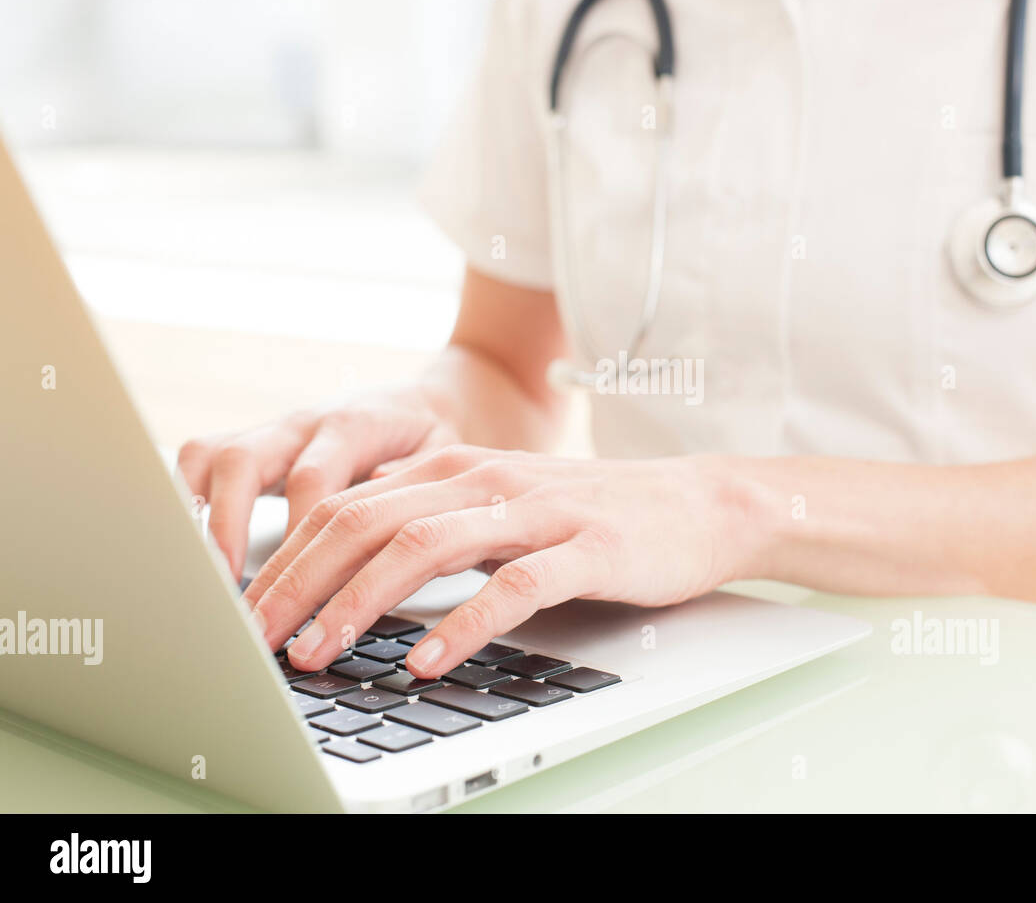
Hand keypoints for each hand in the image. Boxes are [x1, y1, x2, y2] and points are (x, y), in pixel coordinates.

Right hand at [177, 385, 459, 579]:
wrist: (426, 399)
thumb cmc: (433, 435)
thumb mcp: (446, 452)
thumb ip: (419, 479)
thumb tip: (388, 509)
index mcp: (352, 424)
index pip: (311, 477)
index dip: (297, 529)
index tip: (297, 584)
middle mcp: (303, 422)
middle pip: (244, 461)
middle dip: (228, 526)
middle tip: (229, 588)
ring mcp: (275, 431)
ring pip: (212, 455)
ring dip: (200, 515)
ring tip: (204, 577)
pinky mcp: (258, 442)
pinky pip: (204, 460)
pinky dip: (190, 502)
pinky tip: (194, 551)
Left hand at [242, 445, 761, 676]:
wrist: (697, 504)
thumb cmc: (593, 512)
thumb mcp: (501, 499)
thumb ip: (432, 510)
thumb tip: (354, 532)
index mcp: (455, 467)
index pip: (347, 509)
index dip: (288, 563)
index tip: (247, 614)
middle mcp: (484, 479)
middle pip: (367, 524)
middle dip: (301, 585)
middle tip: (258, 642)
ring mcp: (536, 512)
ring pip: (424, 547)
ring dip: (361, 604)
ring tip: (321, 653)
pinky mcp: (585, 549)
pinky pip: (512, 587)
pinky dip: (462, 624)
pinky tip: (427, 659)